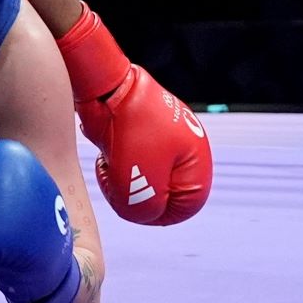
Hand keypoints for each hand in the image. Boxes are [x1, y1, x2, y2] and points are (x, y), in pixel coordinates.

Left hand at [57, 4, 212, 224]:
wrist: (105, 87)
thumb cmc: (130, 133)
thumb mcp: (141, 183)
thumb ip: (147, 208)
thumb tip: (143, 215)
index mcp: (197, 158)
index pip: (188, 204)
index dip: (160, 216)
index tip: (135, 210)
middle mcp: (184, 147)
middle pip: (164, 190)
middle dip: (138, 195)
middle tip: (118, 189)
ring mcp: (161, 136)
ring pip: (143, 175)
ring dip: (124, 179)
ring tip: (110, 170)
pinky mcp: (138, 129)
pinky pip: (129, 158)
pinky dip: (117, 162)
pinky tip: (106, 156)